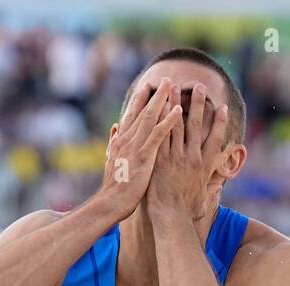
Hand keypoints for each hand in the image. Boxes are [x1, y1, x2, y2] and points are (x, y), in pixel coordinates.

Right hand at [98, 77, 183, 220]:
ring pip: (150, 117)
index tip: (147, 87)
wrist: (111, 202)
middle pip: (142, 111)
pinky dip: (168, 120)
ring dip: (162, 100)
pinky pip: (159, 134)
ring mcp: (136, 146)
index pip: (131, 115)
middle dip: (153, 94)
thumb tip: (114, 128)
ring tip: (172, 86)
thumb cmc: (114, 186)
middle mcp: (127, 139)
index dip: (139, 100)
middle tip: (165, 79)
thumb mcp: (110, 161)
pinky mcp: (145, 155)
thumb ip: (113, 143)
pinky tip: (178, 110)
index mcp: (120, 141)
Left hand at [146, 83, 231, 221]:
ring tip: (174, 87)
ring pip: (176, 125)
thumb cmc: (187, 213)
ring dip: (175, 104)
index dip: (220, 121)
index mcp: (205, 165)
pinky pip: (159, 134)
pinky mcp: (159, 159)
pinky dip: (159, 120)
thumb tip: (215, 187)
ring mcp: (175, 157)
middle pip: (197, 125)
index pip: (215, 138)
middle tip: (199, 86)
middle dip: (199, 104)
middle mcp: (192, 157)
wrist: (171, 217)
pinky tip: (157, 106)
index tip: (223, 107)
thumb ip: (209, 189)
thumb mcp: (203, 199)